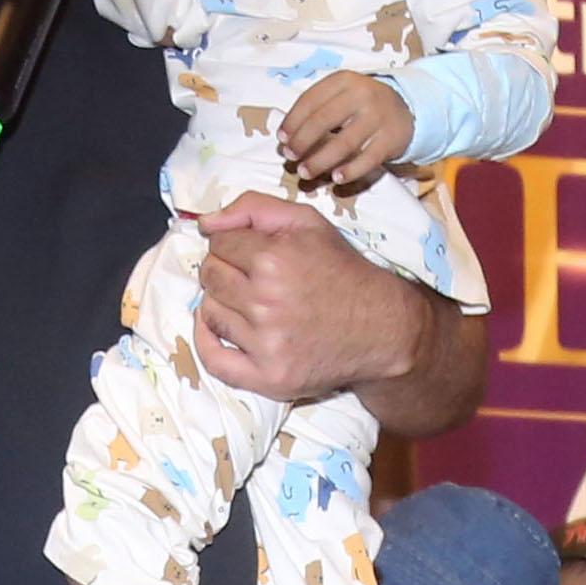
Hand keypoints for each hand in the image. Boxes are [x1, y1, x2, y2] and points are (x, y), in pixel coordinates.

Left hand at [193, 190, 423, 404]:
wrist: (382, 327)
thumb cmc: (342, 272)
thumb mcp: (308, 223)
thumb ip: (253, 208)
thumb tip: (203, 222)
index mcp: (274, 259)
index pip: (218, 242)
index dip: (231, 243)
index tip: (247, 251)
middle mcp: (266, 302)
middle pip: (210, 275)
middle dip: (224, 269)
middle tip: (248, 276)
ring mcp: (266, 344)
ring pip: (209, 312)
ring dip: (221, 302)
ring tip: (248, 301)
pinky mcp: (268, 377)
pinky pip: (213, 360)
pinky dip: (205, 341)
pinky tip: (215, 328)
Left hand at [279, 70, 414, 193]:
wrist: (406, 108)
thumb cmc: (361, 105)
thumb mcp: (341, 94)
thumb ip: (316, 109)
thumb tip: (286, 137)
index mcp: (343, 81)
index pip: (310, 100)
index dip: (292, 122)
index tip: (281, 139)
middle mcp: (362, 95)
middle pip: (323, 121)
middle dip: (302, 142)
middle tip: (290, 158)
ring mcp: (378, 117)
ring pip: (343, 143)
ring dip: (320, 161)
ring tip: (306, 172)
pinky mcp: (391, 139)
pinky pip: (367, 159)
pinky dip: (350, 171)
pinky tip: (336, 179)